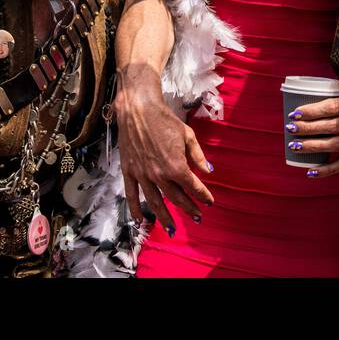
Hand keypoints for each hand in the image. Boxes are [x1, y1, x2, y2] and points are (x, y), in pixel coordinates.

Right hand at [114, 70, 213, 234]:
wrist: (138, 110)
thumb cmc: (164, 120)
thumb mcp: (187, 135)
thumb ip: (198, 156)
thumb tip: (208, 171)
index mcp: (176, 166)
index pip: (193, 186)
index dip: (203, 195)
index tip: (209, 202)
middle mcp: (159, 174)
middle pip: (176, 198)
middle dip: (188, 208)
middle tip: (197, 217)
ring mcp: (142, 175)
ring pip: (155, 202)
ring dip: (165, 217)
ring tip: (172, 229)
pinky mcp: (129, 171)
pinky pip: (132, 195)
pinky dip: (135, 209)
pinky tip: (141, 220)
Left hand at [288, 87, 338, 176]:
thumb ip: (332, 98)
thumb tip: (301, 105)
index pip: (330, 108)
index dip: (312, 112)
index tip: (295, 114)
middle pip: (331, 127)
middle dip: (308, 129)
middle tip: (290, 128)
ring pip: (335, 145)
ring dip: (313, 147)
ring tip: (295, 146)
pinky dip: (327, 170)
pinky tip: (310, 171)